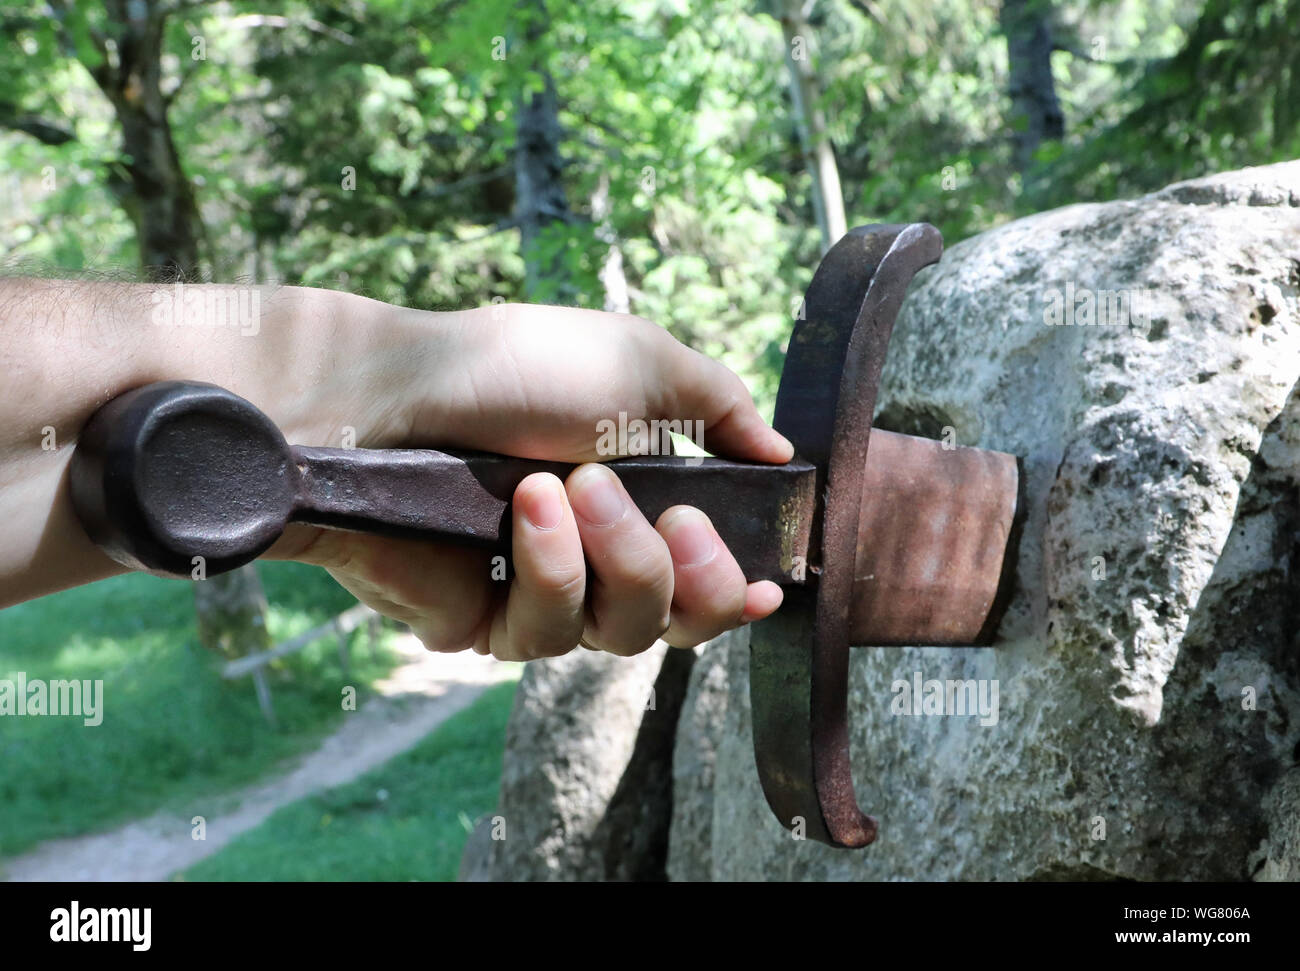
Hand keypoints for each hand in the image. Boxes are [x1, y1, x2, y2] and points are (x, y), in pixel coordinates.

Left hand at [267, 301, 792, 660]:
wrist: (399, 387)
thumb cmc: (516, 367)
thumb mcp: (642, 364)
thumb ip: (722, 410)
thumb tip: (781, 454)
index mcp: (639, 504)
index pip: (705, 576)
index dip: (740, 589)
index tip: (770, 584)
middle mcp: (593, 561)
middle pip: (678, 622)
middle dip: (695, 575)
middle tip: (681, 520)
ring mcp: (536, 596)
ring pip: (622, 633)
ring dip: (619, 557)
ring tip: (573, 484)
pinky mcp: (481, 625)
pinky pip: (546, 634)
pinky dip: (551, 567)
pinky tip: (528, 509)